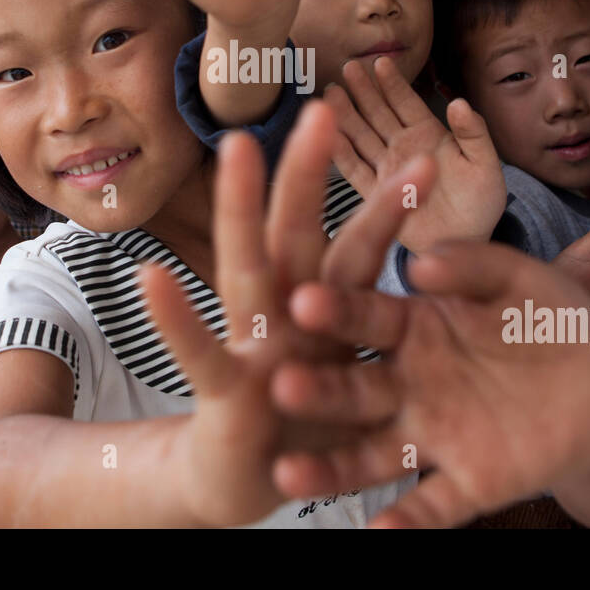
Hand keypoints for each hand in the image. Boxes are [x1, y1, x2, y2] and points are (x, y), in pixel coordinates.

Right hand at [142, 100, 436, 526]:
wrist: (247, 481)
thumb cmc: (307, 419)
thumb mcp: (354, 375)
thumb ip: (380, 330)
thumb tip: (438, 295)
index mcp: (324, 312)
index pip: (359, 248)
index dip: (390, 206)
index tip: (424, 155)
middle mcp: (286, 313)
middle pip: (300, 234)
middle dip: (312, 173)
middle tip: (326, 108)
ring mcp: (252, 345)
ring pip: (250, 267)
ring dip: (244, 208)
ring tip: (240, 146)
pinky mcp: (224, 393)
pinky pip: (200, 353)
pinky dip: (178, 318)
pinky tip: (151, 276)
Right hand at [271, 240, 589, 527]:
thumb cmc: (555, 322)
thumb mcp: (521, 279)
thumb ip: (474, 264)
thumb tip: (419, 260)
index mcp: (415, 328)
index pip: (366, 318)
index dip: (335, 311)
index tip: (300, 300)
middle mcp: (411, 385)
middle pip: (354, 390)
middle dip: (317, 390)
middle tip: (281, 385)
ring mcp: (435, 438)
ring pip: (371, 456)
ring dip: (330, 466)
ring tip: (287, 473)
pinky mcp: (471, 483)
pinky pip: (433, 506)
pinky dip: (407, 521)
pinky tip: (378, 530)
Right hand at [327, 56, 505, 251]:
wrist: (468, 240)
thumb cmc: (480, 201)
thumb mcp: (485, 163)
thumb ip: (473, 132)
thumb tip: (458, 102)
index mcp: (429, 134)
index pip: (407, 102)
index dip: (393, 83)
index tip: (380, 62)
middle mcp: (403, 147)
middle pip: (378, 113)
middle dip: (363, 90)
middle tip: (348, 67)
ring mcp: (387, 169)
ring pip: (362, 136)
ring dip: (347, 116)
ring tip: (331, 94)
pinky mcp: (376, 193)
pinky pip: (355, 170)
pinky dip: (341, 153)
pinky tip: (328, 136)